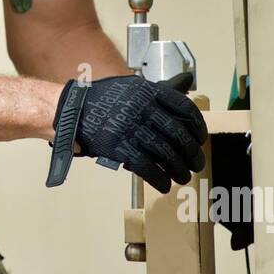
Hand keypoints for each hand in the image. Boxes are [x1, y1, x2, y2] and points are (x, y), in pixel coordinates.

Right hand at [50, 72, 206, 192]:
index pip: (184, 109)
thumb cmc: (103, 101)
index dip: (197, 127)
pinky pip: (146, 167)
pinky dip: (159, 179)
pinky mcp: (118, 147)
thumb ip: (155, 97)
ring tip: (183, 177)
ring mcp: (129, 127)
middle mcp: (141, 108)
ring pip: (165, 153)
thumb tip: (181, 113)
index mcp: (147, 91)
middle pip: (178, 135)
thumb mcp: (131, 88)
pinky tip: (164, 185)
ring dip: (178, 170)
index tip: (201, 139)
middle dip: (192, 154)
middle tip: (196, 164)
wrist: (72, 110)